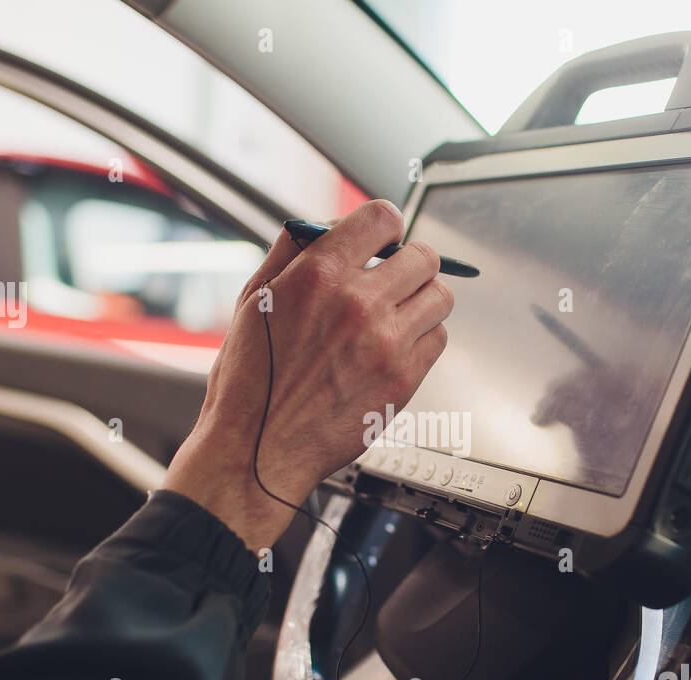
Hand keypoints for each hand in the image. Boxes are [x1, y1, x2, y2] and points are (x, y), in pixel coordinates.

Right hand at [163, 199, 453, 551]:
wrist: (259, 450)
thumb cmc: (250, 382)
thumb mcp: (253, 300)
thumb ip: (292, 253)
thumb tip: (326, 225)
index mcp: (318, 275)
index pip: (382, 217)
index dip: (386, 226)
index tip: (384, 240)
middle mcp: (358, 303)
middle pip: (424, 257)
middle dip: (409, 264)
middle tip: (393, 281)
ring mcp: (386, 342)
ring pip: (440, 297)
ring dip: (422, 301)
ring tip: (397, 316)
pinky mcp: (403, 379)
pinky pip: (437, 339)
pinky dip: (421, 339)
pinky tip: (393, 349)